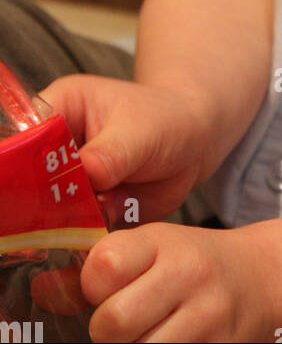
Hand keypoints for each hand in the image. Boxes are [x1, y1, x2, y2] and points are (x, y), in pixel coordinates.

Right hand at [38, 75, 211, 225]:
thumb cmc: (166, 120)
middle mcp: (55, 146)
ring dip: (70, 221)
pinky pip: (72, 230)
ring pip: (48, 210)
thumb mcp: (141, 131)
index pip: (26, 137)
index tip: (43, 186)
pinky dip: (86, 235)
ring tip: (108, 208)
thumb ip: (109, 155)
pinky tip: (112, 222)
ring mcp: (67, 181)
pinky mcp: (82, 209)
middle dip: (46, 200)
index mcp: (60, 108)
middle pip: (28, 179)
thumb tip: (83, 178)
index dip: (25, 163)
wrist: (194, 145)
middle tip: (78, 207)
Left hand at [82, 222, 275, 342]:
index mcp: (162, 242)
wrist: (257, 280)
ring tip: (146, 334)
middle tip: (121, 322)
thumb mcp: (150, 249)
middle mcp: (187, 275)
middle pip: (113, 322)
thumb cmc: (190, 264)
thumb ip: (98, 267)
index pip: (102, 267)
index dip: (92, 286)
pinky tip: (169, 342)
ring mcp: (207, 317)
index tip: (102, 288)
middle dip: (107, 331)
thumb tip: (43, 291)